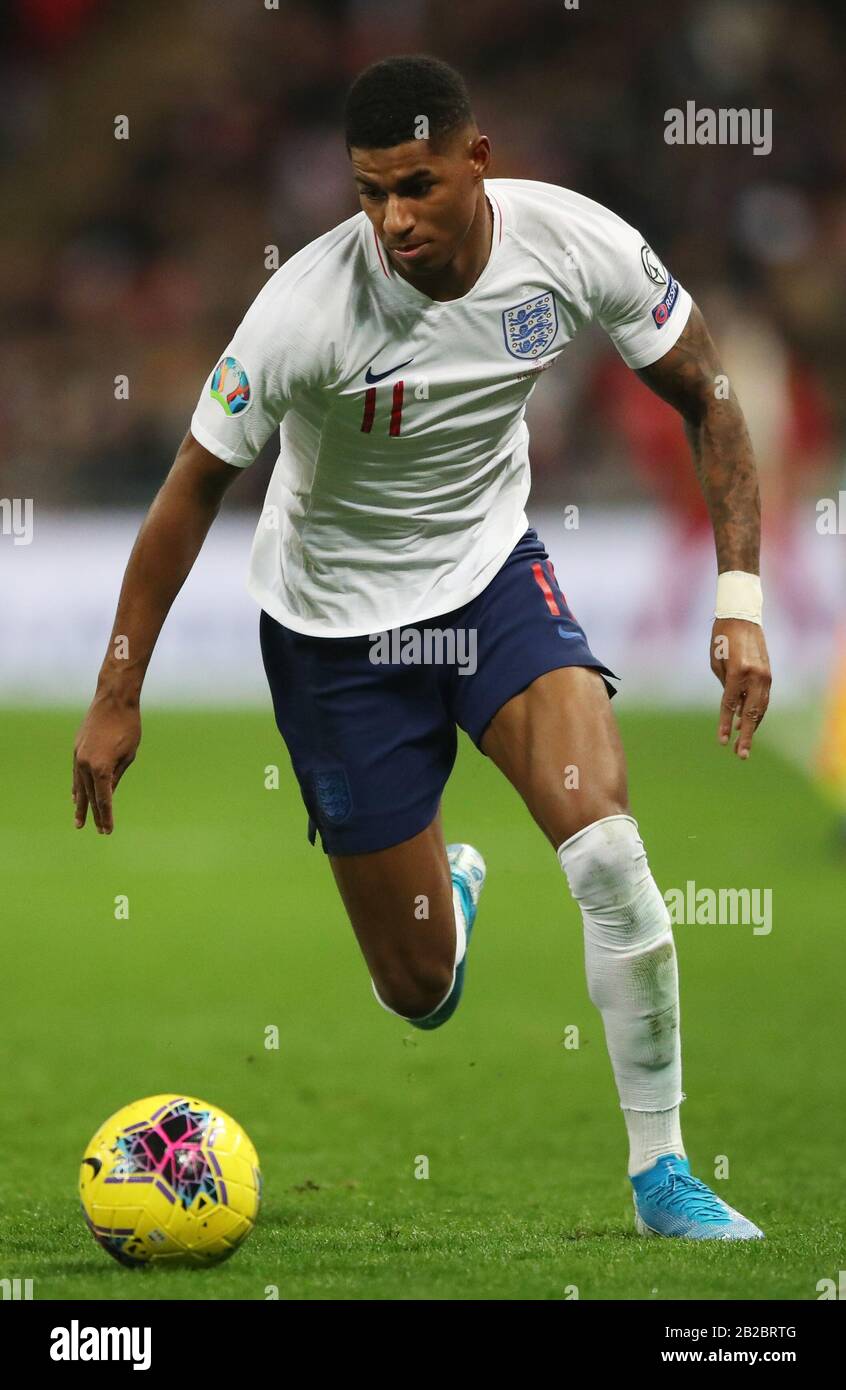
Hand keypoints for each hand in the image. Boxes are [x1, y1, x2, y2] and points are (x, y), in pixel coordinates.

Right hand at [72, 690, 140, 832]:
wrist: (114, 700)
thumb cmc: (128, 727)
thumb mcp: (128, 755)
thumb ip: (117, 776)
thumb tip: (108, 793)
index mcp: (102, 768)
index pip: (104, 800)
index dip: (106, 816)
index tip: (107, 831)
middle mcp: (85, 765)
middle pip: (90, 796)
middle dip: (94, 815)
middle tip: (97, 831)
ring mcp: (78, 756)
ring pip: (79, 786)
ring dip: (80, 804)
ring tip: (79, 820)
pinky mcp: (77, 748)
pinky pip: (75, 774)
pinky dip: (76, 787)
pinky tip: (74, 797)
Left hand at [710, 619, 770, 758]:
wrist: (741, 616)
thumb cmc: (721, 639)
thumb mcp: (716, 663)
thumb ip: (726, 688)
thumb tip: (733, 710)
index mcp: (738, 672)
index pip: (730, 705)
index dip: (725, 724)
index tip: (721, 742)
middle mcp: (755, 676)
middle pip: (751, 713)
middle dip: (745, 736)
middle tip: (740, 754)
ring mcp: (765, 675)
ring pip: (760, 708)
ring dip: (752, 727)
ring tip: (742, 745)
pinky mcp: (768, 673)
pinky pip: (763, 698)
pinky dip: (756, 712)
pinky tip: (746, 724)